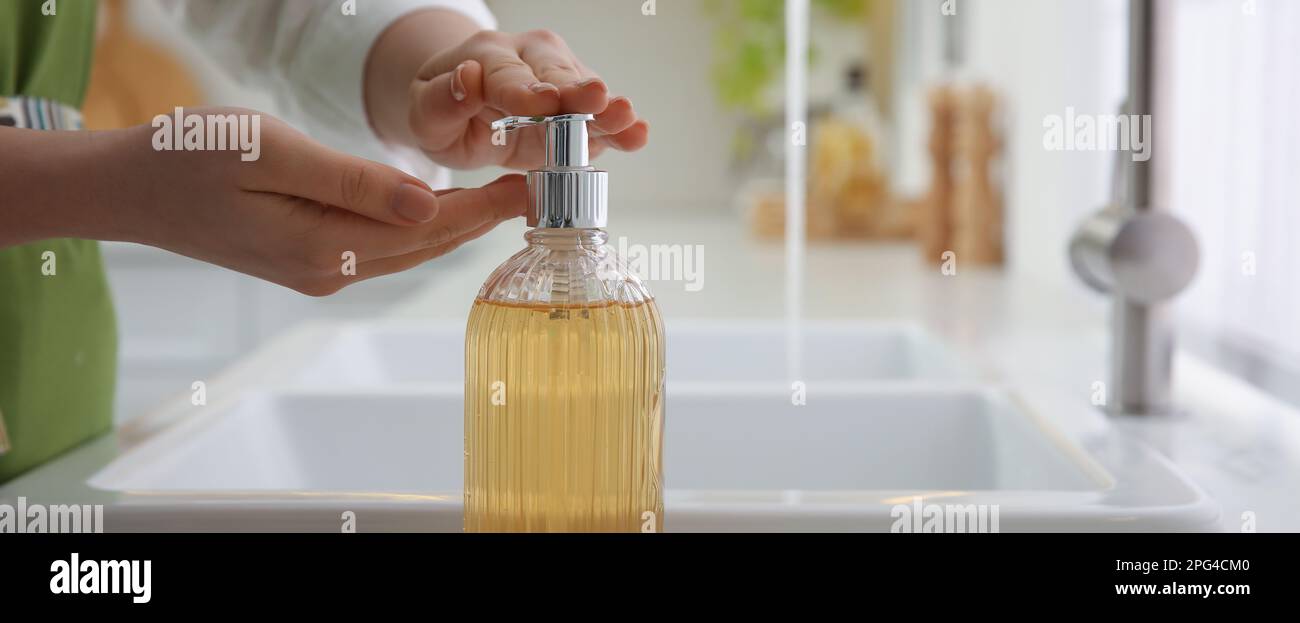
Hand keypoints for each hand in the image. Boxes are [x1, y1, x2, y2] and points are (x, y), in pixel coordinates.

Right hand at [98, 109, 525, 295]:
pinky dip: (416, 226)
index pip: (425, 228)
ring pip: (405, 248)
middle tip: (534, 190)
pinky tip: (439, 207)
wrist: (130, 190)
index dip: (482, 207)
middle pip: (424, 244)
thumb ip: (353, 182)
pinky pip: (379, 246)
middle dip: (482, 218)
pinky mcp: (308, 261)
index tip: (529, 187)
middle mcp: (328, 272)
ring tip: (502, 198)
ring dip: (454, 224)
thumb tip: (423, 204)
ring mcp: (318, 272)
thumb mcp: (273, 153)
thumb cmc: (191, 158)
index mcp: (323, 247)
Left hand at [365, 12, 648, 169]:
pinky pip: (601, 117)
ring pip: (585, 92)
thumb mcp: (426, 114)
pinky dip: (619, 128)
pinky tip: (637, 134)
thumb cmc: (445, 112)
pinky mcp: (580, 108)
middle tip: (596, 98)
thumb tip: (466, 78)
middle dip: (575, 90)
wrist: (469, 113)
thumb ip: (440, 100)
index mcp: (487, 56)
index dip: (525, 90)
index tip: (542, 102)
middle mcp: (530, 57)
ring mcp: (561, 79)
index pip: (507, 74)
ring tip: (627, 117)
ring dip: (606, 109)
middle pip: (556, 74)